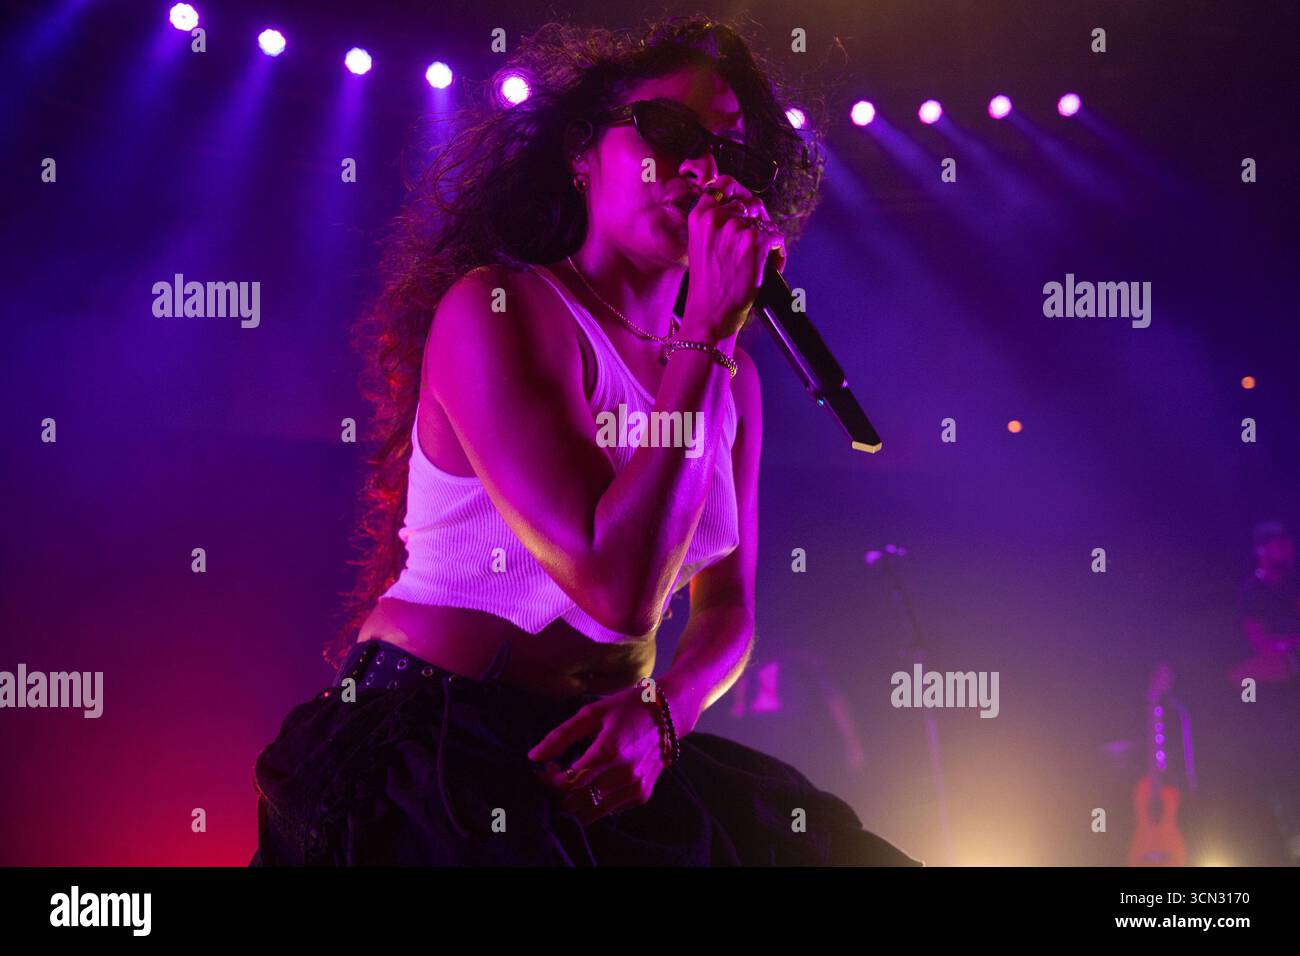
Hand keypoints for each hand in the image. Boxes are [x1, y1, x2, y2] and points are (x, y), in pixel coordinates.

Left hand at [527, 684, 667, 825]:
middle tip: (558, 771)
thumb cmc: (627, 707)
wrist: (670, 714)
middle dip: (559, 790)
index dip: (550, 779)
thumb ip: (561, 736)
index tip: (546, 767)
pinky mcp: (642, 795)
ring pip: (591, 811)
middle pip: (577, 799)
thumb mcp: (592, 713)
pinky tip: (594, 781)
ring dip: (574, 800)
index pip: (568, 782)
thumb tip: (533, 756)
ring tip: (573, 778)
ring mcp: (635, 787)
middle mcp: (624, 774)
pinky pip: (607, 810)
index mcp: (609, 751)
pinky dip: (594, 802)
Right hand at [680, 174, 786, 342]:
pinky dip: (777, 252)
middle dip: (759, 220)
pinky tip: (770, 266)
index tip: (746, 207)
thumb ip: (716, 221)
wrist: (709, 313)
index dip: (740, 193)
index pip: (724, 183)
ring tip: (763, 259)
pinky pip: (776, 236)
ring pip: (765, 221)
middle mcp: (715, 218)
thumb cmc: (707, 284)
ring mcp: (735, 229)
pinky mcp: (754, 242)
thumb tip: (748, 207)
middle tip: (758, 242)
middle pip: (751, 203)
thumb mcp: (701, 245)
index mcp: (699, 215)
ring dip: (769, 239)